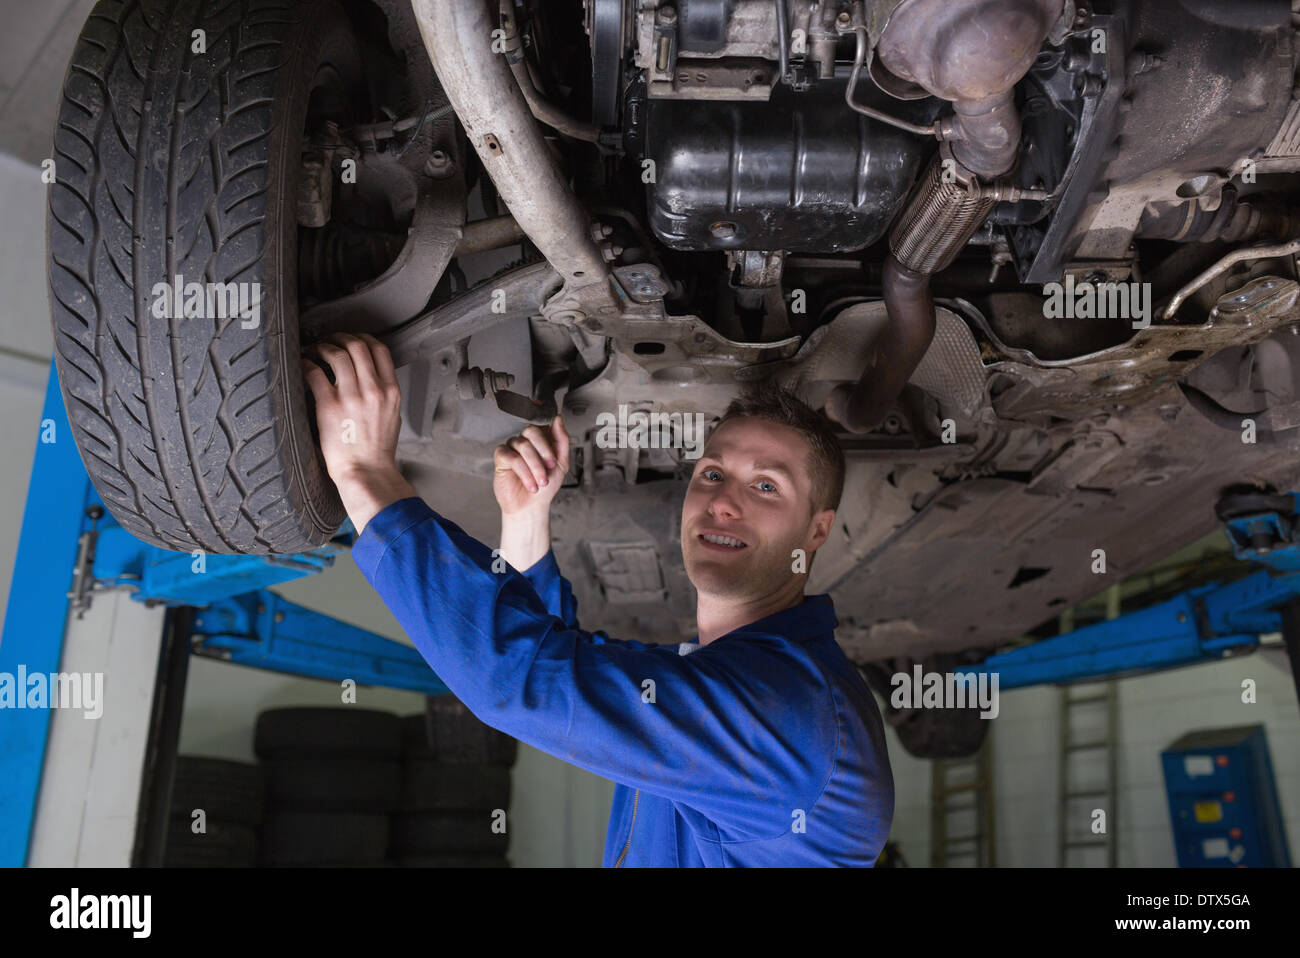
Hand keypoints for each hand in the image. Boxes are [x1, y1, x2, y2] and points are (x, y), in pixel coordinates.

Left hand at [301, 332, 414, 532]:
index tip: (353, 340)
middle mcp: (373, 390)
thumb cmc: (377, 450)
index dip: (363, 338)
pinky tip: (304, 366)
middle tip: (330, 341)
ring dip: (322, 347)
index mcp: (391, 391)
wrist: (366, 472)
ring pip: (337, 354)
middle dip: (340, 337)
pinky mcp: (329, 407)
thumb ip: (384, 392)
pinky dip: (307, 364)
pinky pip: (315, 373)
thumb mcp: (393, 415)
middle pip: (357, 345)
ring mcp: (351, 397)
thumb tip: (369, 376)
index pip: (379, 350)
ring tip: (315, 351)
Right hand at [493, 416, 569, 571]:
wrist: (533, 506)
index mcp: (540, 440)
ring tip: (540, 482)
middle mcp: (525, 441)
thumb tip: (558, 419)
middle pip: (531, 432)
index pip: (543, 426)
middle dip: (543, 452)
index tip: (553, 460)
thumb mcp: (561, 463)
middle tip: (549, 469)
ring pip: (523, 445)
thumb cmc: (546, 486)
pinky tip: (530, 484)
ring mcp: (512, 448)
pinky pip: (511, 457)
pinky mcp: (501, 458)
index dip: (549, 441)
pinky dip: (523, 472)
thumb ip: (562, 440)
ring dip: (535, 467)